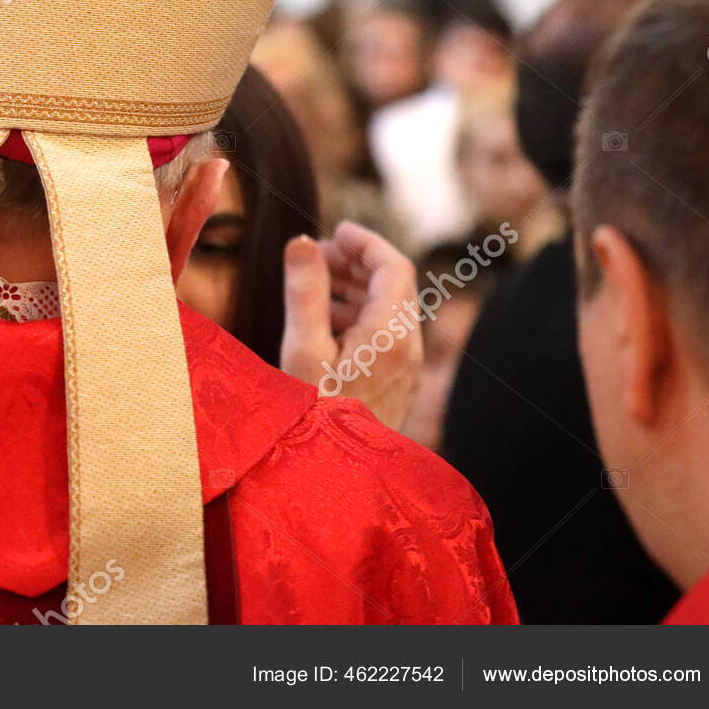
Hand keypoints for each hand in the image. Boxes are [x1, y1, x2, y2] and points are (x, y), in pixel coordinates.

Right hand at [280, 222, 422, 430]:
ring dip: (353, 288)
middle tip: (314, 255)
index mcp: (390, 333)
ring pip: (387, 309)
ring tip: (312, 283)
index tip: (334, 230)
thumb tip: (301, 240)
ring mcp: (404, 368)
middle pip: (393, 285)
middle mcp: (407, 348)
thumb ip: (304, 291)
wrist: (336, 477)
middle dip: (355, 262)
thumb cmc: (313, 412)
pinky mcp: (394, 383)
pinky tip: (322, 321)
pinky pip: (382, 334)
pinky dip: (356, 314)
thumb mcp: (302, 348)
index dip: (365, 242)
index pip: (393, 267)